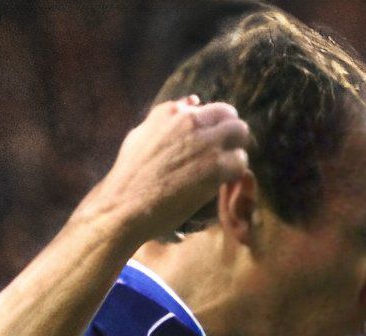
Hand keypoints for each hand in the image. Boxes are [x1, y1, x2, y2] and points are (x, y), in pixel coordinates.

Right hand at [86, 96, 252, 244]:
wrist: (125, 204)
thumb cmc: (130, 173)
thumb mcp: (142, 133)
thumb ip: (168, 115)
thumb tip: (193, 101)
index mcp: (174, 111)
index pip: (216, 109)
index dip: (219, 127)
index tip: (214, 142)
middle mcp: (191, 120)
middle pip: (232, 118)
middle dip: (232, 137)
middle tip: (224, 156)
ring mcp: (205, 142)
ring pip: (240, 135)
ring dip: (235, 152)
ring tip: (222, 171)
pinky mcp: (215, 166)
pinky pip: (240, 162)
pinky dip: (234, 173)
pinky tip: (219, 183)